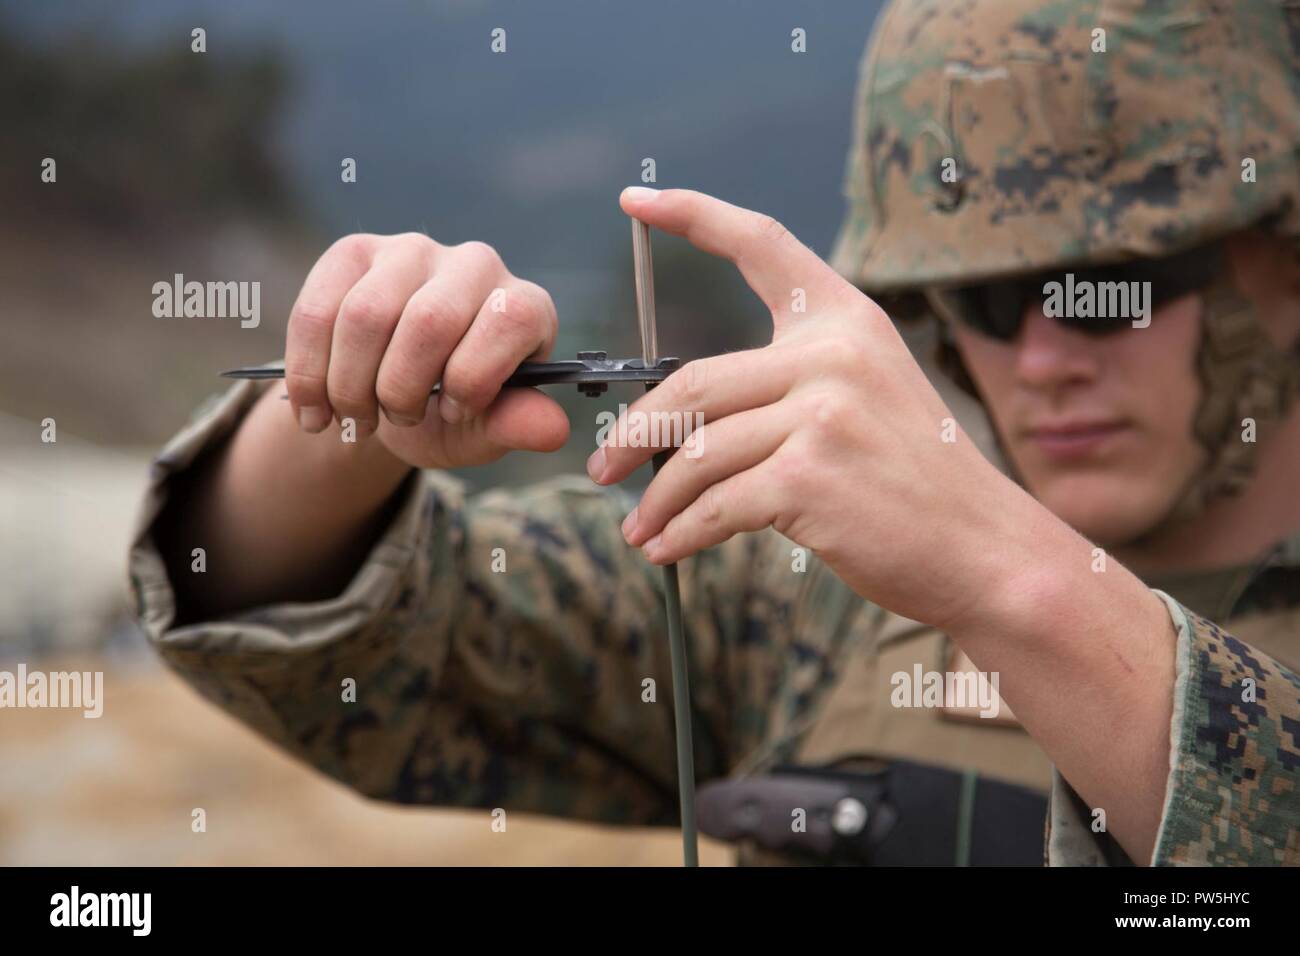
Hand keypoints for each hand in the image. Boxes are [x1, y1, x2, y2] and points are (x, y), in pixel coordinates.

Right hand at [284, 232, 568, 469]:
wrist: (393, 399)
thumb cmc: (453, 413)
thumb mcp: (485, 430)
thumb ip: (515, 426)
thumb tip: (553, 431)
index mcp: (524, 307)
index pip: (509, 321)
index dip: (474, 378)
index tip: (452, 412)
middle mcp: (476, 264)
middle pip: (430, 319)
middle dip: (401, 388)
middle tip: (395, 420)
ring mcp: (413, 251)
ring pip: (365, 314)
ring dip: (350, 385)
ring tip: (356, 418)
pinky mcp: (355, 252)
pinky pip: (317, 309)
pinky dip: (309, 372)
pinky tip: (313, 411)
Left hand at [591, 187, 1040, 629]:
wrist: (984, 548)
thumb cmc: (918, 482)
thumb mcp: (869, 399)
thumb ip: (792, 384)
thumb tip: (686, 422)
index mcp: (847, 321)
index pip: (762, 244)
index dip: (694, 215)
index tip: (637, 201)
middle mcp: (833, 355)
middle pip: (692, 384)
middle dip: (636, 433)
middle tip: (603, 467)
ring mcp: (821, 414)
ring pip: (696, 453)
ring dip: (656, 500)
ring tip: (637, 529)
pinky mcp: (809, 476)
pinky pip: (716, 503)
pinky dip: (680, 532)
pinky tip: (665, 549)